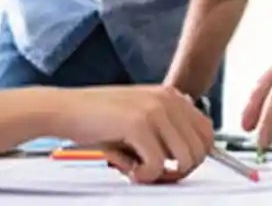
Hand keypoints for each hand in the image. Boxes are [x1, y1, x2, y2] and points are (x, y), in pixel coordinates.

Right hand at [45, 85, 213, 183]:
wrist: (64, 109)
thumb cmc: (98, 117)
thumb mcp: (139, 116)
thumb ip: (166, 128)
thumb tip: (189, 156)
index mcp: (170, 96)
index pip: (207, 131)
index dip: (195, 156)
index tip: (175, 166)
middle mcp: (167, 99)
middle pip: (201, 148)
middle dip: (182, 169)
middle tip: (156, 173)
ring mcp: (154, 110)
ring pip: (185, 159)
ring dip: (164, 174)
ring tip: (141, 170)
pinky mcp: (138, 125)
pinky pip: (158, 165)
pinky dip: (144, 176)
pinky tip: (128, 168)